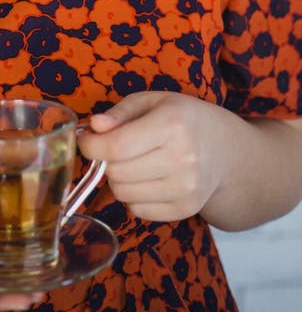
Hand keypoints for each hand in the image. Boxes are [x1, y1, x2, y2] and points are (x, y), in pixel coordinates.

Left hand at [78, 91, 240, 222]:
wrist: (224, 150)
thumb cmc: (181, 118)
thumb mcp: (152, 101)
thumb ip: (119, 112)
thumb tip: (94, 127)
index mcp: (173, 124)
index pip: (117, 146)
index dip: (91, 145)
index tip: (87, 139)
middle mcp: (183, 159)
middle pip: (117, 172)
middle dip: (105, 160)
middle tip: (114, 148)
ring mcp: (187, 188)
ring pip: (123, 194)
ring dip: (117, 179)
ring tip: (132, 162)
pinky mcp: (186, 210)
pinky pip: (137, 210)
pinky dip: (132, 196)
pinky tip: (146, 179)